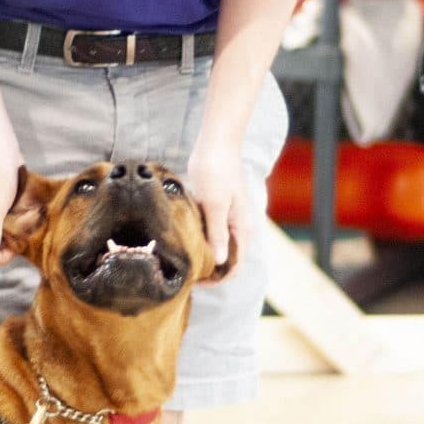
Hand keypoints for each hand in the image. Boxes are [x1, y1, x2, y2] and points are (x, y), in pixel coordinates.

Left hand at [185, 138, 243, 281]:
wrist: (217, 141)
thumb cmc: (216, 171)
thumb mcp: (214, 205)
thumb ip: (217, 234)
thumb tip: (219, 262)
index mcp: (241, 229)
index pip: (234, 266)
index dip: (217, 279)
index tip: (194, 282)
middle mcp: (238, 226)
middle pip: (226, 260)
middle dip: (208, 271)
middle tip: (183, 275)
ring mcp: (227, 218)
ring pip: (217, 246)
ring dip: (203, 256)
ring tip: (181, 262)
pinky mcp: (216, 208)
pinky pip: (210, 232)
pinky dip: (200, 240)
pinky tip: (183, 241)